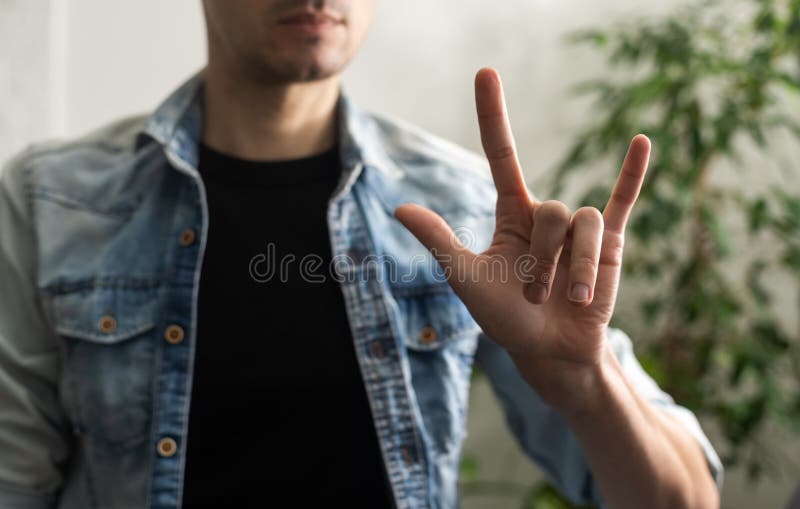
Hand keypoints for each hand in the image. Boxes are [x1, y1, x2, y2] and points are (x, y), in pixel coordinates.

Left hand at [394, 68, 650, 412]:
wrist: (548, 351)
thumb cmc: (505, 318)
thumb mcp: (467, 279)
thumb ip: (440, 241)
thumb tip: (398, 208)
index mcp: (511, 214)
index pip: (500, 154)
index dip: (492, 115)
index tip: (485, 73)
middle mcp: (545, 215)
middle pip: (549, 210)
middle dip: (542, 260)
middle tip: (533, 296)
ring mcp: (578, 228)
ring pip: (581, 223)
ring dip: (573, 268)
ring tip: (569, 299)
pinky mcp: (608, 243)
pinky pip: (620, 203)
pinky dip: (631, 175)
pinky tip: (641, 142)